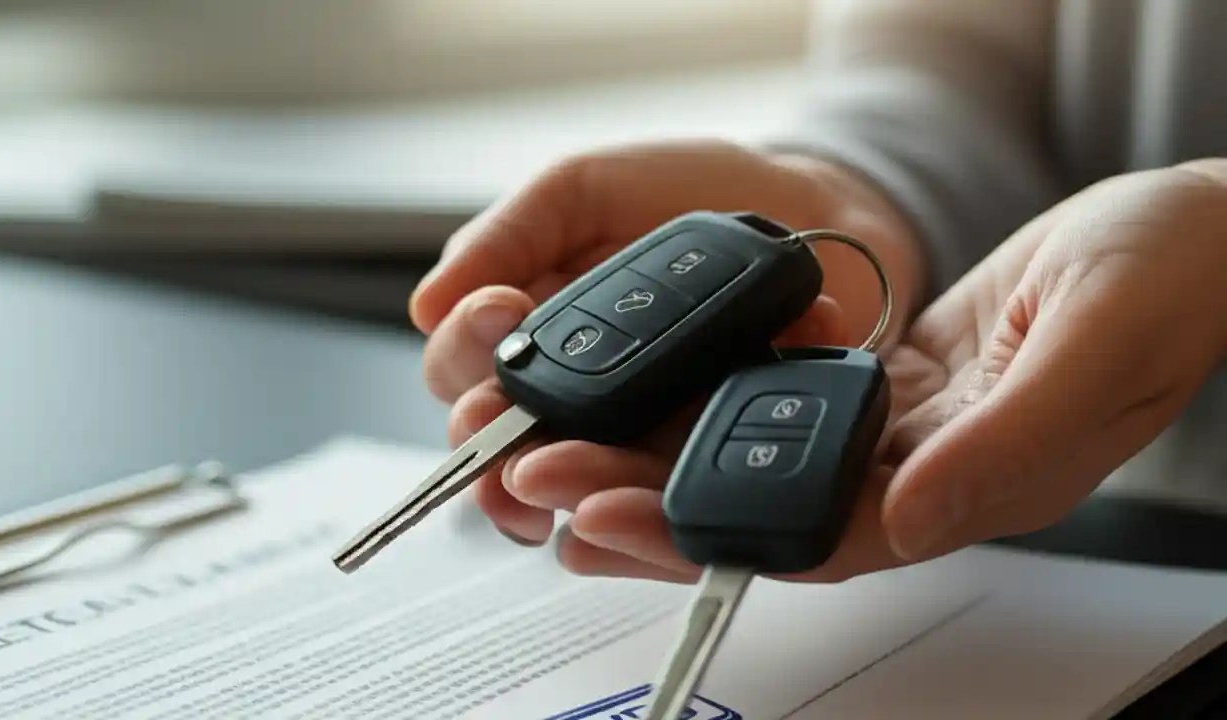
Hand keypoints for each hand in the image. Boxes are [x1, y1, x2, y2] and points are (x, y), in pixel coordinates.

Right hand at [409, 141, 924, 554]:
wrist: (812, 212)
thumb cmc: (690, 195)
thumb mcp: (585, 189)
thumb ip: (512, 234)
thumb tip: (425, 305)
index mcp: (532, 336)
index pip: (462, 372)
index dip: (465, 353)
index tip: (498, 311)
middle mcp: (573, 401)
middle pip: (504, 450)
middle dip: (494, 440)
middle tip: (499, 416)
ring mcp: (639, 442)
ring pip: (576, 495)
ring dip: (560, 487)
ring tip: (558, 471)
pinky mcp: (704, 468)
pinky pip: (667, 512)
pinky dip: (647, 514)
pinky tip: (630, 498)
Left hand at [562, 159, 1226, 582]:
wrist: (1182, 237)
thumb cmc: (1163, 285)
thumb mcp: (1093, 350)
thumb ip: (1005, 446)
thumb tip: (907, 515)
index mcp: (961, 487)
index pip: (810, 539)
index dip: (698, 538)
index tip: (601, 516)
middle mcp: (912, 471)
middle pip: (754, 508)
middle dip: (638, 501)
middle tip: (535, 479)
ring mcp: (889, 427)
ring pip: (750, 457)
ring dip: (650, 452)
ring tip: (550, 442)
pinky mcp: (877, 381)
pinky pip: (771, 399)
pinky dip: (698, 397)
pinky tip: (633, 388)